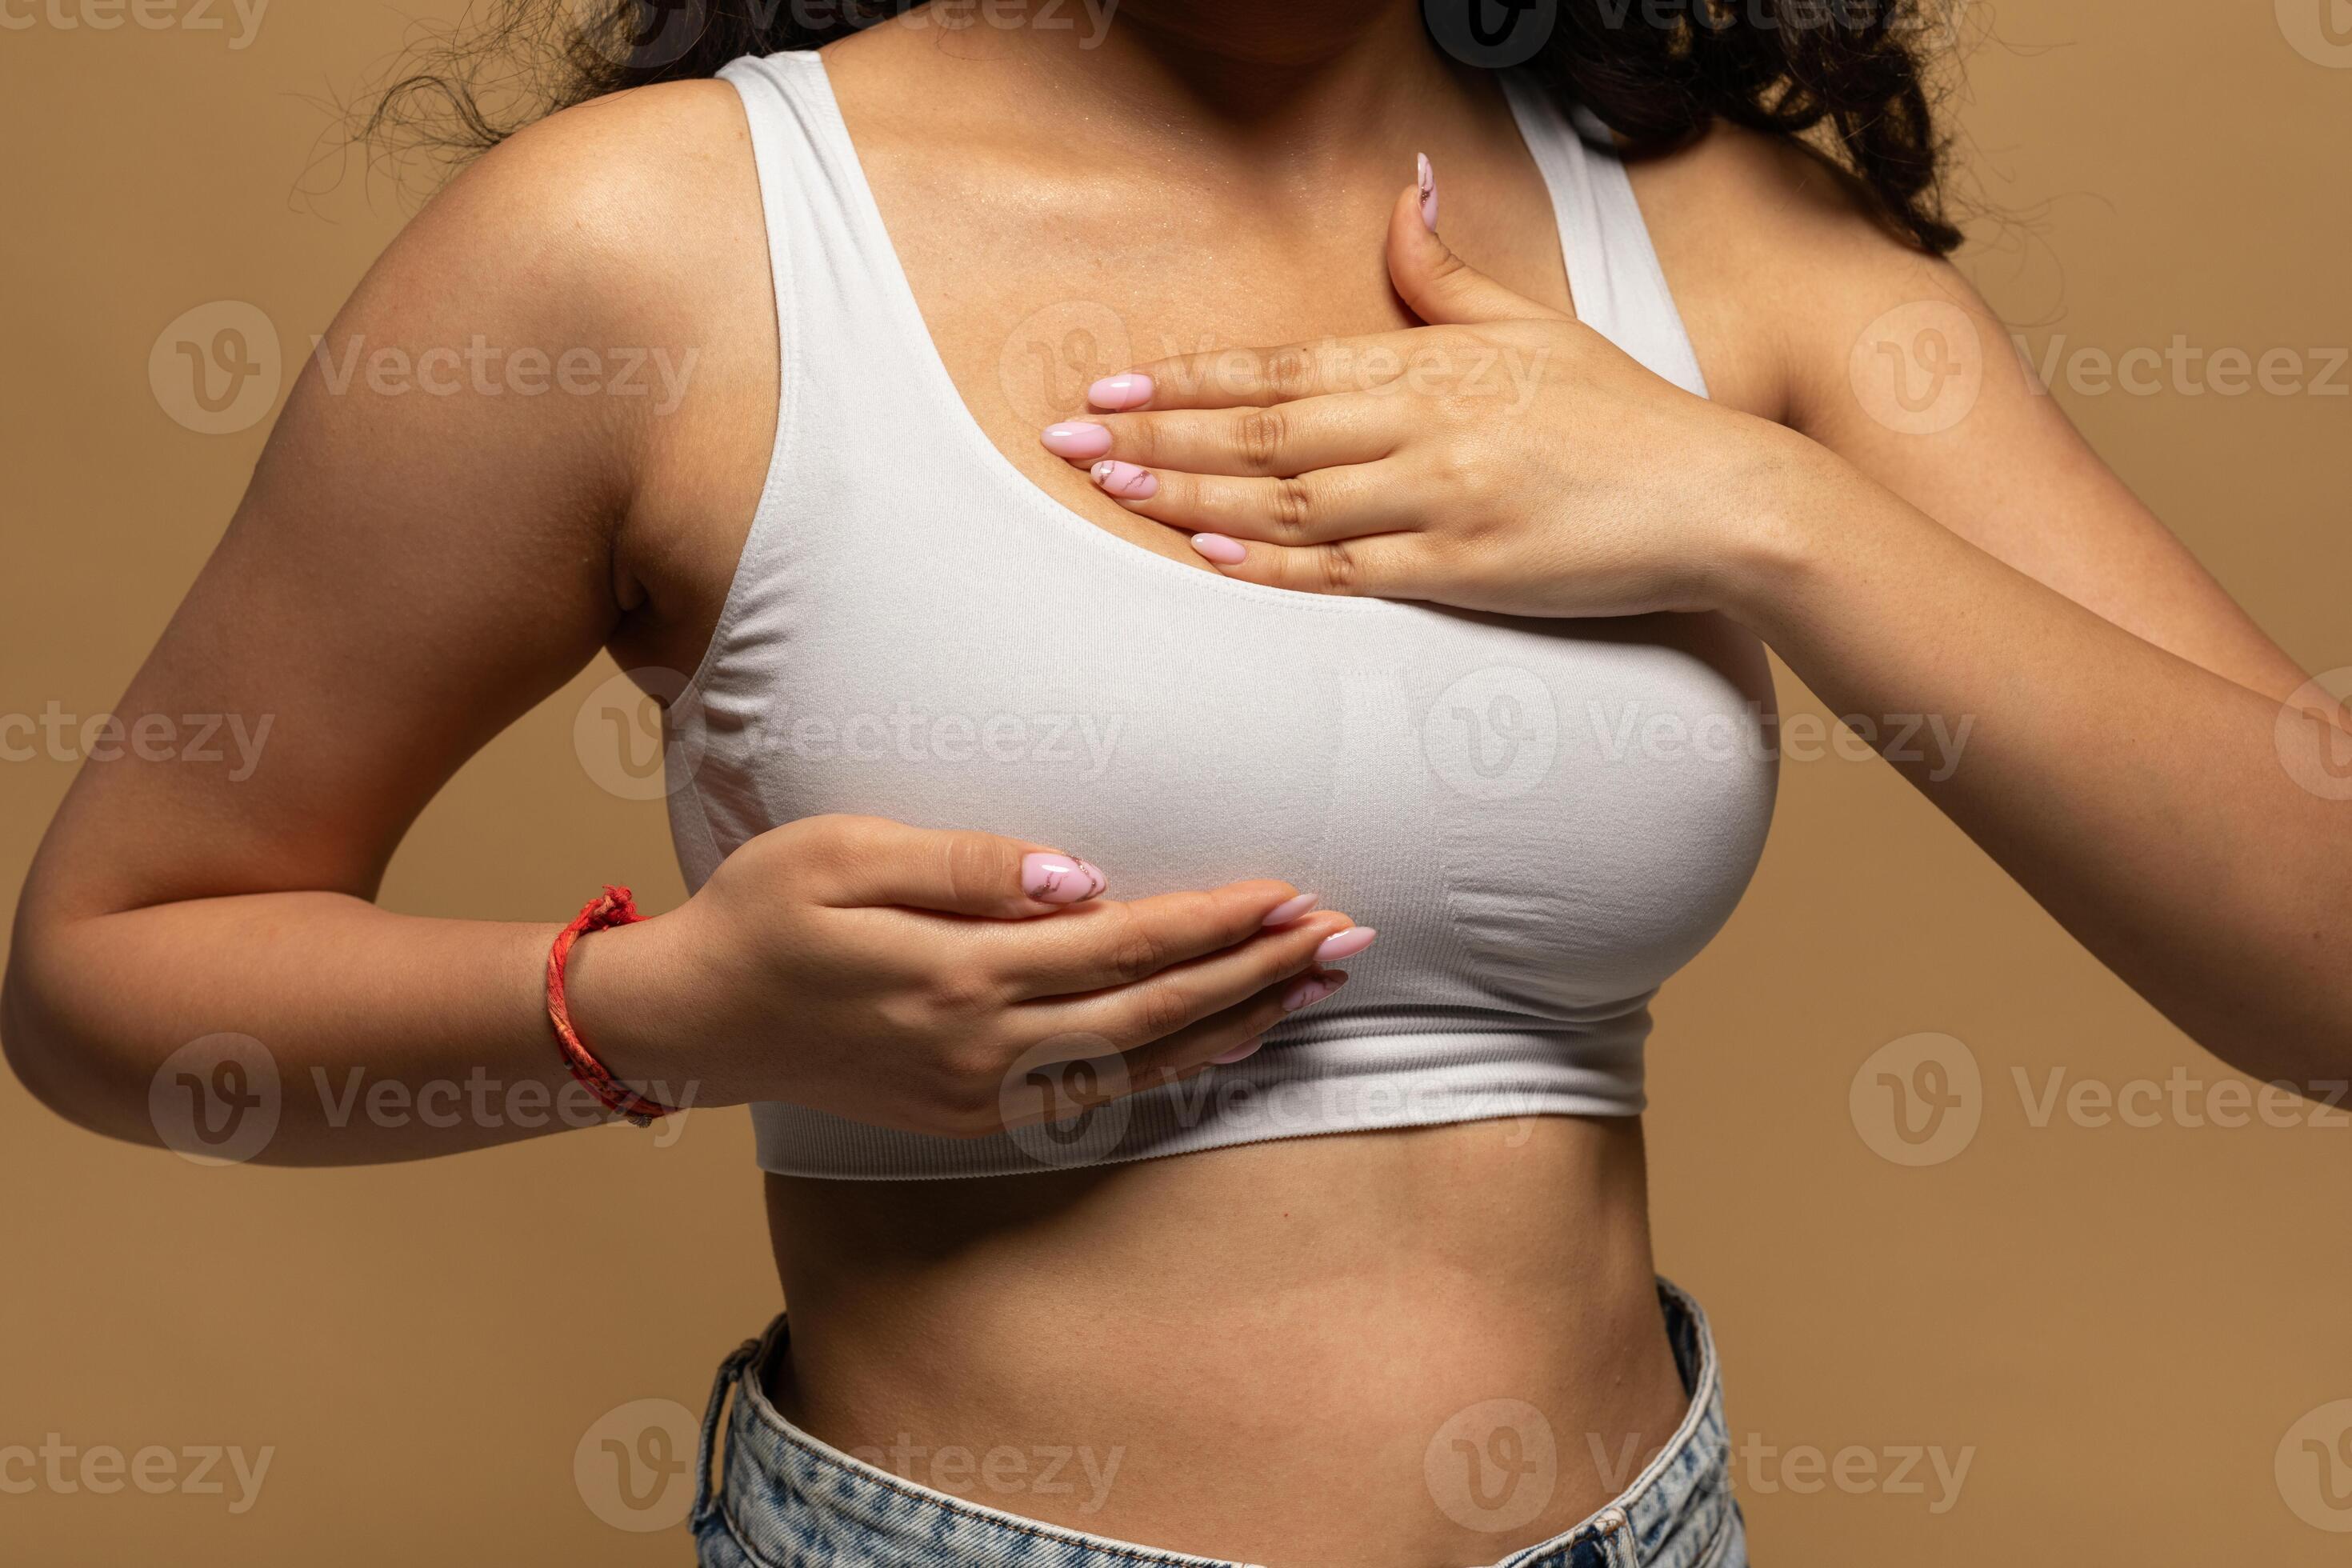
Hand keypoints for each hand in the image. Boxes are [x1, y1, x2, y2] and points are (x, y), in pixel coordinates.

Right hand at [564, 815, 1369, 1136]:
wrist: (700, 1018)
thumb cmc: (766, 912)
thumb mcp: (845, 853)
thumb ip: (967, 865)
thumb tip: (1081, 878)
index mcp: (960, 973)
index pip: (1124, 945)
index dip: (1215, 922)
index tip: (1289, 891)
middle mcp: (984, 1046)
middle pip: (1155, 1010)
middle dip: (1258, 972)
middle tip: (1346, 938)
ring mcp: (981, 1093)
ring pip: (1141, 1063)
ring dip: (1237, 1024)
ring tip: (1317, 988)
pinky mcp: (973, 1115)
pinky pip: (1101, 1097)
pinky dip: (1176, 1069)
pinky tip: (1226, 1041)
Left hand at [1040, 162, 1815, 618]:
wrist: (1717, 494)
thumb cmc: (1620, 412)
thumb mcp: (1532, 324)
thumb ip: (1446, 275)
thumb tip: (1401, 197)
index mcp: (1429, 365)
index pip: (1278, 368)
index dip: (1183, 378)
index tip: (1107, 386)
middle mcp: (1423, 427)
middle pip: (1262, 431)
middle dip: (1155, 436)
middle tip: (1067, 443)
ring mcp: (1443, 500)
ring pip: (1288, 502)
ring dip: (1191, 497)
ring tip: (1113, 493)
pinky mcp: (1469, 570)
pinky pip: (1352, 572)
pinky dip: (1277, 567)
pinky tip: (1211, 557)